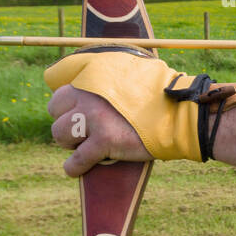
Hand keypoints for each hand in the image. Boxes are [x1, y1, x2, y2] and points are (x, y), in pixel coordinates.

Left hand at [43, 50, 204, 174]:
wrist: (180, 112)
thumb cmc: (160, 91)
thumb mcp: (130, 67)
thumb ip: (105, 71)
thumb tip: (84, 80)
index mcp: (92, 75)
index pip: (58, 92)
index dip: (66, 107)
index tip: (76, 115)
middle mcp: (88, 93)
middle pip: (55, 114)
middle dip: (67, 124)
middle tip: (84, 132)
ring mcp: (94, 117)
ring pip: (60, 135)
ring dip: (70, 144)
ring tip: (85, 146)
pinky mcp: (104, 141)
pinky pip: (75, 160)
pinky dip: (74, 167)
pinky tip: (76, 168)